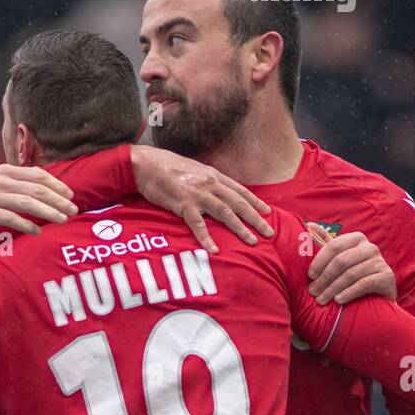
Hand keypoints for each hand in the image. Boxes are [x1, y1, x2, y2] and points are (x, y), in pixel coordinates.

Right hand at [0, 165, 76, 235]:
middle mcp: (1, 180)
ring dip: (48, 212)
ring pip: (27, 203)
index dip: (57, 184)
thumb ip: (13, 181)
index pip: (38, 175)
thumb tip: (36, 188)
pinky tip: (37, 231)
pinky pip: (10, 218)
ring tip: (62, 220)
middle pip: (37, 189)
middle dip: (59, 200)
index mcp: (5, 171)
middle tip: (73, 210)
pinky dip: (26, 225)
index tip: (70, 194)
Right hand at [129, 145, 273, 252]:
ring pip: (225, 212)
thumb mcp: (193, 170)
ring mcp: (197, 194)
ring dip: (240, 228)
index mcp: (213, 176)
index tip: (268, 212)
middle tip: (269, 232)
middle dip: (255, 218)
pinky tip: (214, 249)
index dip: (255, 201)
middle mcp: (210, 184)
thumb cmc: (166, 168)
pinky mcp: (183, 204)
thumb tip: (215, 191)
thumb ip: (206, 181)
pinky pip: (198, 224)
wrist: (146, 164)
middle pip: (238, 202)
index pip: (240, 190)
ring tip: (252, 241)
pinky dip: (206, 237)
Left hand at [308, 229, 396, 304]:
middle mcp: (370, 247)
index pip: (334, 246)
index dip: (319, 261)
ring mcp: (380, 261)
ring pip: (351, 274)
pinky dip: (349, 293)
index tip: (310, 276)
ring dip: (333, 289)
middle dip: (324, 278)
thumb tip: (309, 225)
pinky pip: (364, 284)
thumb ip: (326, 243)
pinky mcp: (386, 276)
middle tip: (313, 292)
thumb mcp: (340, 256)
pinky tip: (338, 300)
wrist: (378, 292)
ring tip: (321, 300)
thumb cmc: (353, 272)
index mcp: (356, 239)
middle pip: (341, 261)